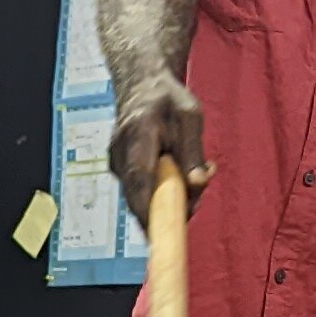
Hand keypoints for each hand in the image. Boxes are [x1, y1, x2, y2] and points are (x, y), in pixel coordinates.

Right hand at [109, 81, 209, 230]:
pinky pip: (143, 191)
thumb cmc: (168, 99)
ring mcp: (116, 163)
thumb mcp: (190, 116)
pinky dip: (163, 190)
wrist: (141, 84)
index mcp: (138, 133)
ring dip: (171, 198)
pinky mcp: (120, 171)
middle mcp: (120, 152)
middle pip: (140, 197)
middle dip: (172, 208)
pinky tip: (179, 173)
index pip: (139, 178)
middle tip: (198, 193)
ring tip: (194, 174)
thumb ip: (193, 151)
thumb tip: (197, 185)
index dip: (149, 210)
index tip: (163, 232)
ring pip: (143, 198)